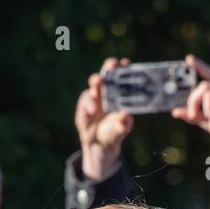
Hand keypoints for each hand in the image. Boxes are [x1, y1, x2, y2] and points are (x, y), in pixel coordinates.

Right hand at [75, 57, 135, 180]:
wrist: (100, 145)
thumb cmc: (114, 131)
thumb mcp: (121, 128)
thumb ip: (124, 123)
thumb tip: (126, 116)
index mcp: (117, 94)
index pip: (120, 78)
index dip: (122, 68)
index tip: (125, 62)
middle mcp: (105, 93)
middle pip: (105, 76)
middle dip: (108, 69)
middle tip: (111, 65)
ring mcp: (93, 99)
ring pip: (94, 87)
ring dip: (96, 85)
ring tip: (98, 85)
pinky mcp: (83, 108)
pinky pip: (85, 103)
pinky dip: (88, 105)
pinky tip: (92, 109)